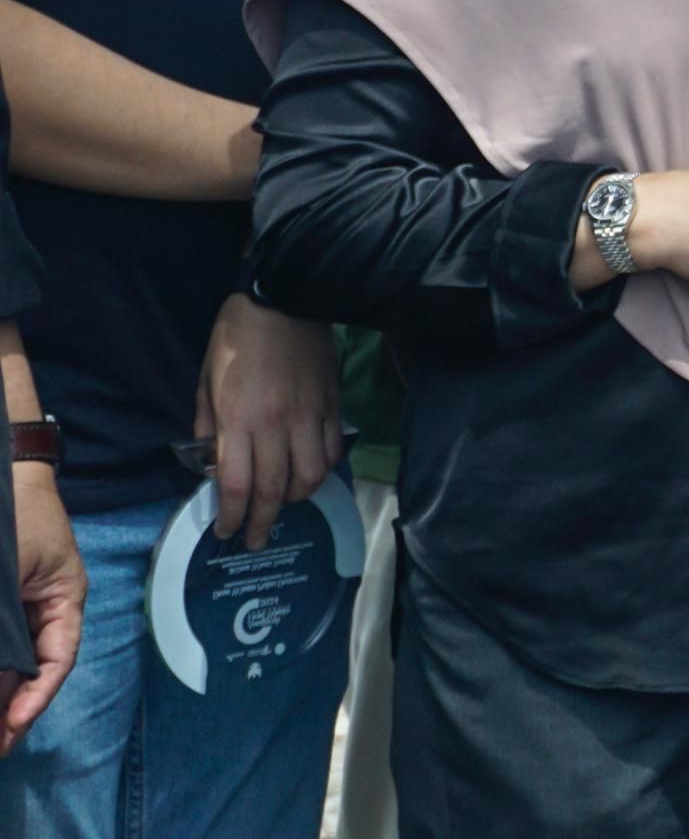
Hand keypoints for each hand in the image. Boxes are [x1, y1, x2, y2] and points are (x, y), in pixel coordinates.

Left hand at [4, 464, 78, 752]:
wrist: (2, 471)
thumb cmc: (14, 519)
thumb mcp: (8, 573)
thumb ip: (3, 624)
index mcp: (64, 601)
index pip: (56, 662)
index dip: (34, 699)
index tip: (10, 728)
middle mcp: (44, 610)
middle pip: (30, 669)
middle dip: (9, 708)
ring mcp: (20, 607)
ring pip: (11, 660)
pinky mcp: (5, 602)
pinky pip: (3, 643)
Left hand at [196, 297, 340, 550]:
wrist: (286, 300)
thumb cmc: (235, 339)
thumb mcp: (205, 382)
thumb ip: (208, 425)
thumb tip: (213, 461)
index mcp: (239, 420)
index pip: (237, 484)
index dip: (231, 516)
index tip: (225, 531)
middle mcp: (276, 426)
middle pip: (274, 489)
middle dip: (261, 521)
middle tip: (253, 539)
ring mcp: (310, 417)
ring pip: (310, 476)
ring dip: (295, 498)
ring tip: (284, 503)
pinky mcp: (333, 406)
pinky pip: (331, 450)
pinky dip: (322, 469)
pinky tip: (310, 470)